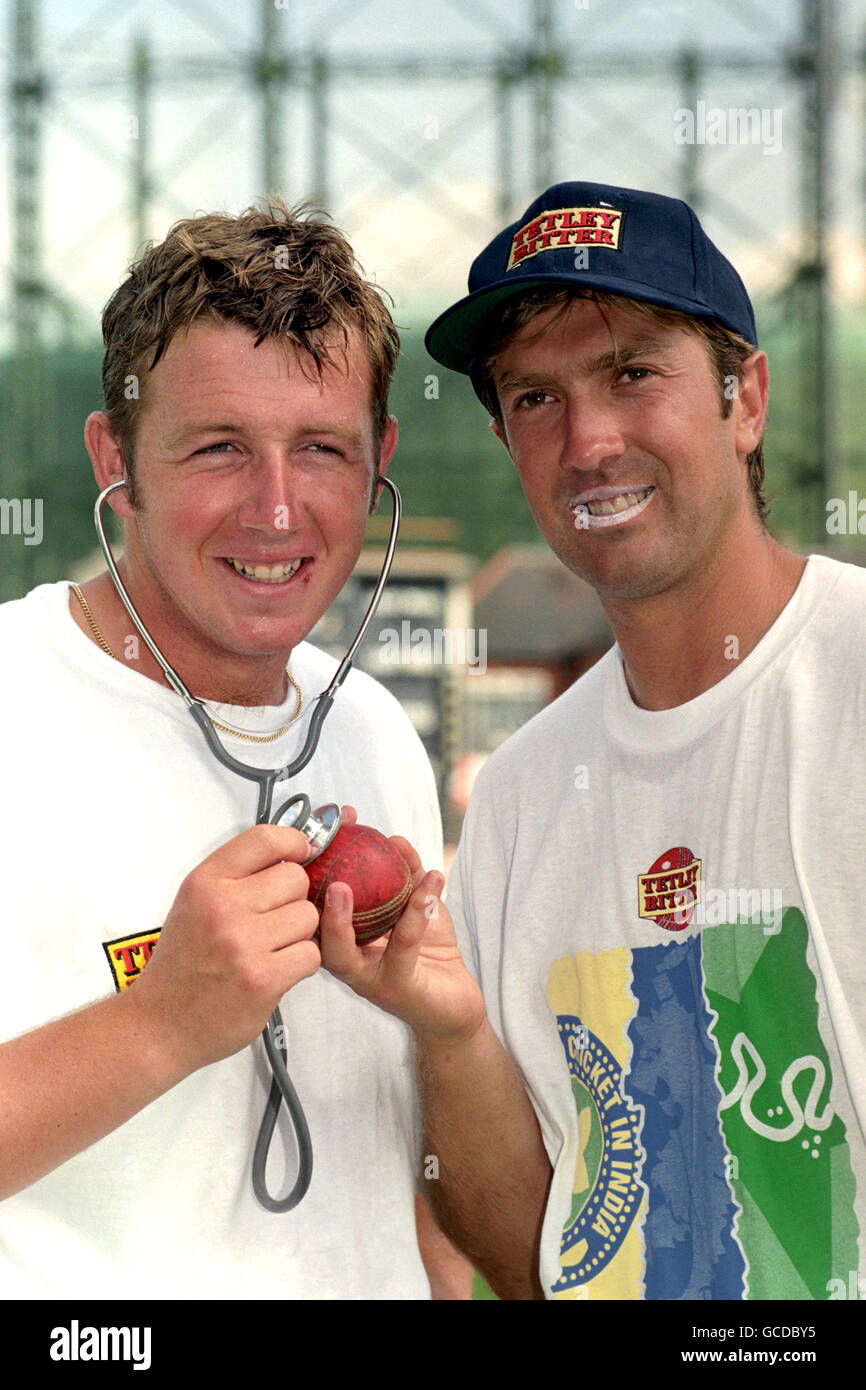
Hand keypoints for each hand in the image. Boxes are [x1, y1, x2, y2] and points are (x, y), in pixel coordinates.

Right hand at [129, 824, 320, 1075]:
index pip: (264, 839)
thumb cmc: (181, 965)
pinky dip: (301, 963)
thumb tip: (290, 854)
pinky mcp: (262, 979)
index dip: (293, 842)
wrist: (158, 1025)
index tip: (301, 853)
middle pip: (295, 879)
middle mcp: (223, 907)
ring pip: (308, 917)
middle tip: (274, 920)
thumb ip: (236, 877)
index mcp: (205, 883)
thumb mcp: (193, 905)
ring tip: (273, 948)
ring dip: (299, 934)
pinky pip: (310, 954)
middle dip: (293, 899)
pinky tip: (278, 970)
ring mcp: (243, 944)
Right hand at [318, 836, 484, 1045]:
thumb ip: (405, 876)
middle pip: (311, 940)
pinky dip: (417, 909)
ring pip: (343, 956)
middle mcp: (348, 964)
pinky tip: (431, 880)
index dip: (314, 874)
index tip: (333, 835)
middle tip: (316, 876)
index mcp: (344, 942)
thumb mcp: (415, 908)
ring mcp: (368, 981)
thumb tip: (394, 839)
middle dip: (308, 908)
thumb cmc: (428, 957)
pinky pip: (403, 946)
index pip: (315, 910)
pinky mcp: (398, 989)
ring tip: (349, 885)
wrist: (455, 1004)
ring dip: (344, 919)